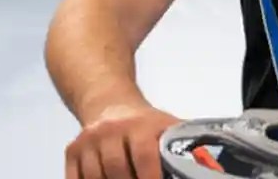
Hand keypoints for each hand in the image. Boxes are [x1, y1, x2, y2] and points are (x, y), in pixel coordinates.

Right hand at [65, 103, 182, 178]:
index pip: (143, 154)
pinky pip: (75, 177)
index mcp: (138, 125)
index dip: (150, 175)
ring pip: (94, 176)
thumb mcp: (166, 127)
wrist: (110, 105)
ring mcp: (87, 141)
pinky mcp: (71, 152)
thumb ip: (182, 144)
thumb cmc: (145, 124)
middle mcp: (109, 131)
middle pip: (116, 169)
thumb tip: (207, 162)